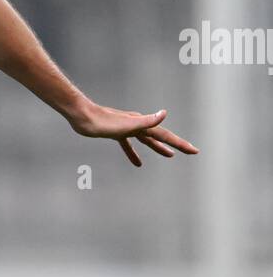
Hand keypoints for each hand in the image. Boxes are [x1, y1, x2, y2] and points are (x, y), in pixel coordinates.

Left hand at [69, 101, 198, 166]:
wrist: (82, 116)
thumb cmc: (102, 121)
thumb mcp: (126, 124)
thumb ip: (146, 120)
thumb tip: (164, 113)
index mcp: (142, 124)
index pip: (165, 135)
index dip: (180, 143)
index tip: (194, 151)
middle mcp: (137, 124)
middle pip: (160, 136)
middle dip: (175, 144)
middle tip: (190, 151)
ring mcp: (126, 128)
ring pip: (146, 140)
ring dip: (158, 147)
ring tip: (170, 156)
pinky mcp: (115, 133)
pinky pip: (128, 145)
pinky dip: (134, 153)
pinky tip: (137, 163)